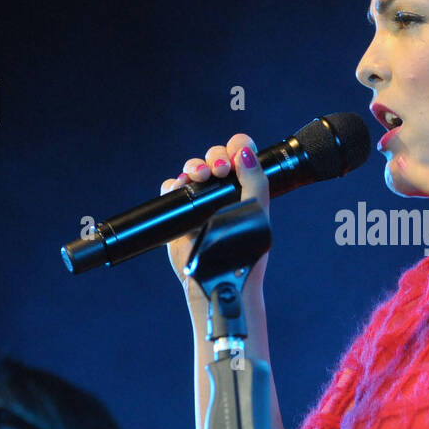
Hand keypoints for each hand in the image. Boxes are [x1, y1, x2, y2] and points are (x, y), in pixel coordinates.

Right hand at [161, 133, 268, 307]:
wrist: (222, 281)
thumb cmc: (246, 255)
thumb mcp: (258, 214)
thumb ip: (256, 181)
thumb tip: (244, 153)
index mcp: (245, 188)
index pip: (241, 154)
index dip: (236, 148)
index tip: (234, 156)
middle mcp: (223, 191)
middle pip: (214, 157)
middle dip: (214, 156)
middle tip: (219, 169)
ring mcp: (201, 201)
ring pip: (192, 169)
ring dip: (193, 165)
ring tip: (198, 176)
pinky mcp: (181, 213)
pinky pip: (171, 188)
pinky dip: (173, 183)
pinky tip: (180, 187)